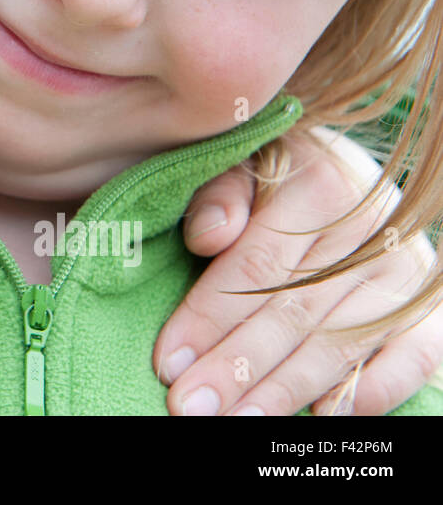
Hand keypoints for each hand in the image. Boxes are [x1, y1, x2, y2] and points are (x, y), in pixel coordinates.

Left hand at [153, 128, 442, 414]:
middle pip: (292, 313)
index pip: (254, 267)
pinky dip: (370, 393)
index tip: (169, 361)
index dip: (208, 317)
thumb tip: (207, 236)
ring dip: (284, 391)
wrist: (347, 175)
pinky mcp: (429, 310)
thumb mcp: (241, 164)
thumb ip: (219, 193)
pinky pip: (412, 359)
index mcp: (321, 186)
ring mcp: (406, 274)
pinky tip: (321, 417)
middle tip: (191, 407)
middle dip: (236, 367)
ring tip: (237, 421)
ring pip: (338, 344)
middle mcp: (373, 231)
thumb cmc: (274, 175)